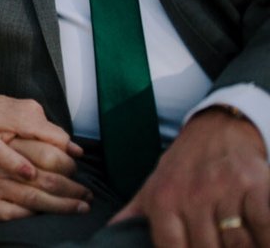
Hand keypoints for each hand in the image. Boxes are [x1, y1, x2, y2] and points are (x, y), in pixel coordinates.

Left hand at [0, 89, 81, 181]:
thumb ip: (8, 159)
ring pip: (53, 135)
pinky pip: (44, 130)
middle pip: (61, 139)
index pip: (62, 141)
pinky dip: (44, 143)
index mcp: (27, 119)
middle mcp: (34, 111)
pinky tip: (33, 156)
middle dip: (62, 158)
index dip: (67, 160)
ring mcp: (32, 108)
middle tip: (57, 178)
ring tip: (44, 170)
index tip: (66, 177)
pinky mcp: (28, 110)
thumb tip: (32, 176)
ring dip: (52, 151)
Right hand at [0, 130, 91, 220]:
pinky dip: (34, 214)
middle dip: (72, 189)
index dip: (69, 164)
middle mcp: (1, 164)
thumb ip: (34, 138)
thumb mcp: (6, 131)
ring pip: (35, 199)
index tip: (78, 169)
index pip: (48, 155)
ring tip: (80, 207)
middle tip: (87, 194)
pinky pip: (15, 214)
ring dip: (63, 206)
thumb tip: (72, 149)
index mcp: (8, 143)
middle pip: (46, 179)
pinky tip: (48, 214)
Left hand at [110, 108, 269, 246]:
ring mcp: (224, 189)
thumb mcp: (153, 187)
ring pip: (238, 243)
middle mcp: (192, 195)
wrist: (217, 128)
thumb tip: (111, 237)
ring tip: (237, 244)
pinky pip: (264, 226)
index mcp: (164, 200)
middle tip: (215, 246)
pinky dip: (265, 239)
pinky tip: (261, 241)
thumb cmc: (183, 166)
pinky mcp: (254, 184)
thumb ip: (134, 216)